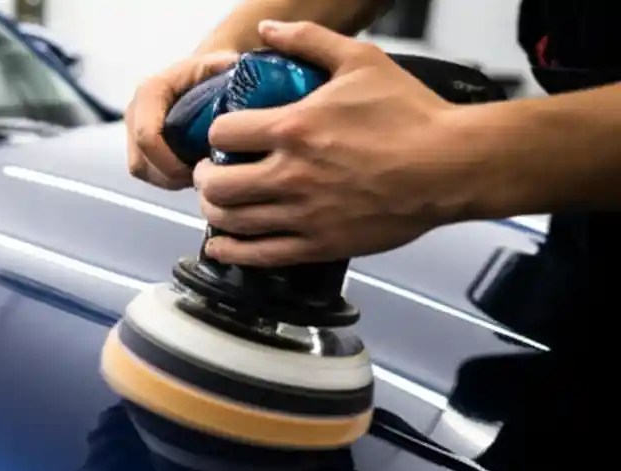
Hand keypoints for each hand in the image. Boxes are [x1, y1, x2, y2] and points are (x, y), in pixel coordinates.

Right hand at [126, 50, 240, 189]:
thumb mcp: (224, 66)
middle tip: (205, 177)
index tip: (201, 169)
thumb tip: (234, 83)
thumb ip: (227, 73)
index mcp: (151, 91)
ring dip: (171, 179)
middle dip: (172, 176)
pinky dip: (169, 178)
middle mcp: (136, 110)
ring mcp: (134, 129)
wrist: (205, 72)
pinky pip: (148, 172)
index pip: (147, 137)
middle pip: (141, 162)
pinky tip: (193, 170)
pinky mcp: (138, 145)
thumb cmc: (215, 71)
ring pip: (143, 170)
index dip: (170, 162)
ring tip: (201, 173)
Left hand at [196, 20, 467, 266]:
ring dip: (214, 211)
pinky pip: (260, 255)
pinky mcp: (319, 244)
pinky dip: (233, 251)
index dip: (215, 132)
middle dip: (205, 176)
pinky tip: (222, 245)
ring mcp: (303, 214)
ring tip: (217, 202)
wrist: (451, 165)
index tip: (222, 135)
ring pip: (232, 221)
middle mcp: (292, 174)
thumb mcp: (360, 61)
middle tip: (210, 171)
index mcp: (295, 129)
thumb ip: (308, 41)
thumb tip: (269, 29)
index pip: (224, 132)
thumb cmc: (412, 116)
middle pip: (217, 183)